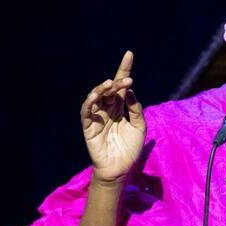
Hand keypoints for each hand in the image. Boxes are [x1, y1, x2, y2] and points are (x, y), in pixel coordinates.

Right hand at [80, 50, 144, 182]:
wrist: (120, 170)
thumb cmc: (130, 150)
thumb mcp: (139, 127)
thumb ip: (135, 109)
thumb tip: (129, 91)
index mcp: (119, 109)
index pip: (121, 87)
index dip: (124, 71)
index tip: (129, 54)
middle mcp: (107, 110)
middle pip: (110, 90)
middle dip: (117, 82)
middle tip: (127, 79)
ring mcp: (97, 117)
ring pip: (97, 97)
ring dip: (102, 89)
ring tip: (111, 84)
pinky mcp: (88, 127)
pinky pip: (86, 111)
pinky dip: (90, 102)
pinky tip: (96, 96)